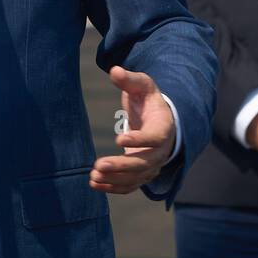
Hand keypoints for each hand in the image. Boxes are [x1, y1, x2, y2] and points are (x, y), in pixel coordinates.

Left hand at [89, 66, 175, 193]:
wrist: (160, 121)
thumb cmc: (149, 101)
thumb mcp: (142, 86)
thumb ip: (129, 80)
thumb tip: (114, 70)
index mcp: (164, 128)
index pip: (156, 137)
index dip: (140, 140)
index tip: (119, 139)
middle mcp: (161, 151)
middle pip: (144, 164)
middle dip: (121, 166)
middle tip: (99, 165)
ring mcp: (152, 166)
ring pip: (136, 178)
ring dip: (115, 180)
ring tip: (93, 177)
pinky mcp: (142, 175)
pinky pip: (130, 186)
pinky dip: (113, 188)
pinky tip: (94, 184)